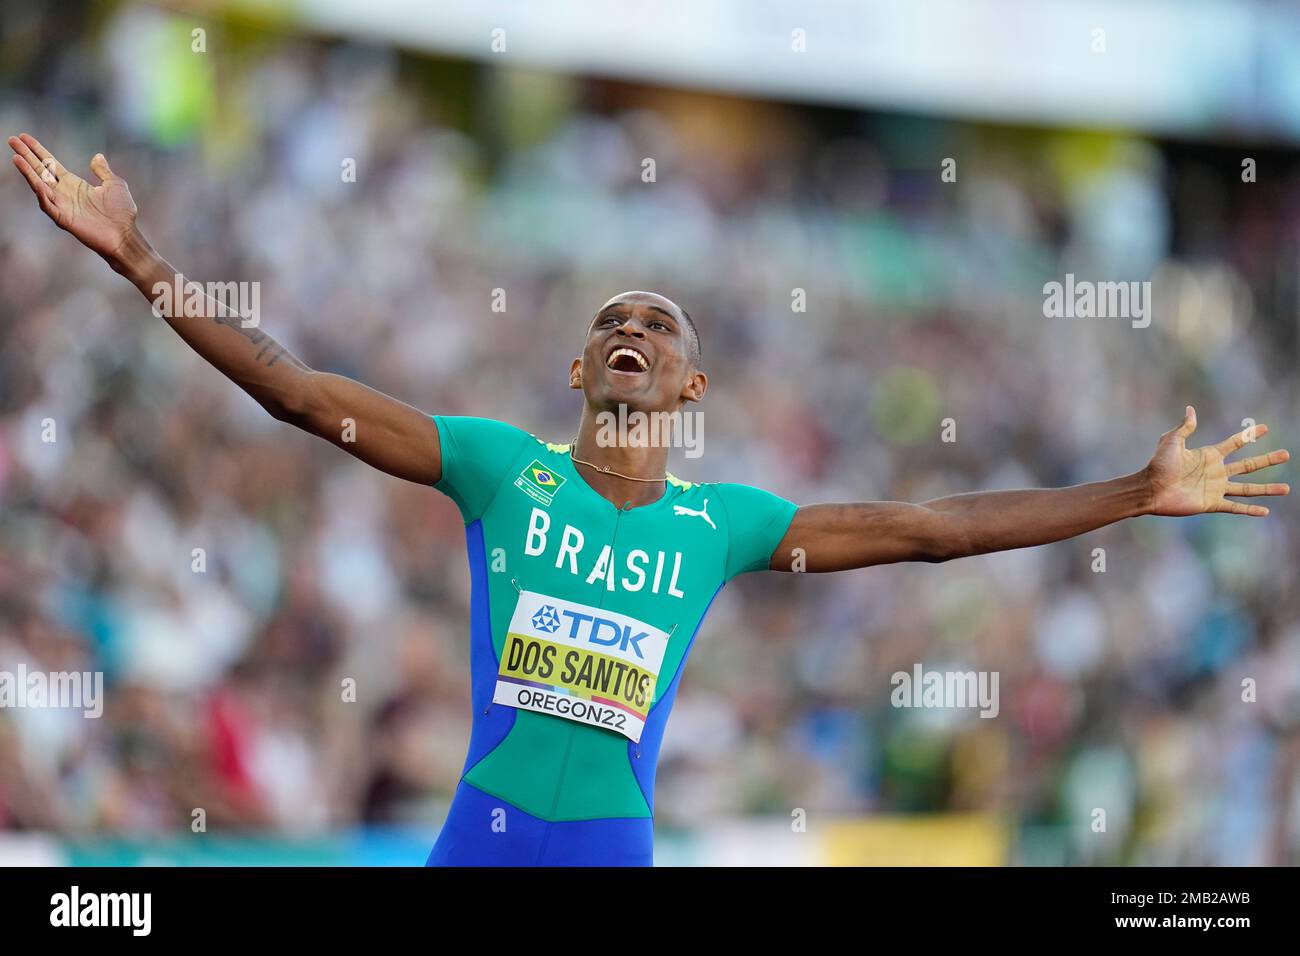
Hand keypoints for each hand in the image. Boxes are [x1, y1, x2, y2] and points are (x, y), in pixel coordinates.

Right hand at [8, 133, 138, 263]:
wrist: (124, 235)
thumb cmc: (122, 212)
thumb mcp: (114, 184)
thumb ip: (103, 171)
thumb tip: (97, 156)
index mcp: (73, 183)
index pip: (50, 163)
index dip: (37, 150)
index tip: (24, 137)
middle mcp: (64, 193)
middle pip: (40, 171)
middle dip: (26, 155)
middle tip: (12, 140)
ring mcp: (62, 205)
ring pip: (39, 186)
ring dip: (28, 173)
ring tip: (17, 158)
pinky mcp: (64, 219)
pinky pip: (49, 207)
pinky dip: (43, 197)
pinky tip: (38, 186)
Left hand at [1146, 406, 1289, 516]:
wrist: (1150, 488)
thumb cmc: (1158, 464)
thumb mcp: (1171, 441)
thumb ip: (1184, 427)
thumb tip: (1190, 409)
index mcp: (1209, 456)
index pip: (1235, 444)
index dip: (1249, 436)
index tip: (1265, 428)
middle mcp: (1216, 472)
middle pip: (1248, 466)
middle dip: (1267, 460)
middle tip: (1286, 455)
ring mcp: (1215, 488)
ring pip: (1247, 488)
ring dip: (1267, 488)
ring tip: (1286, 488)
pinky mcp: (1211, 503)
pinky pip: (1234, 507)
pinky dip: (1250, 510)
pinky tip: (1265, 511)